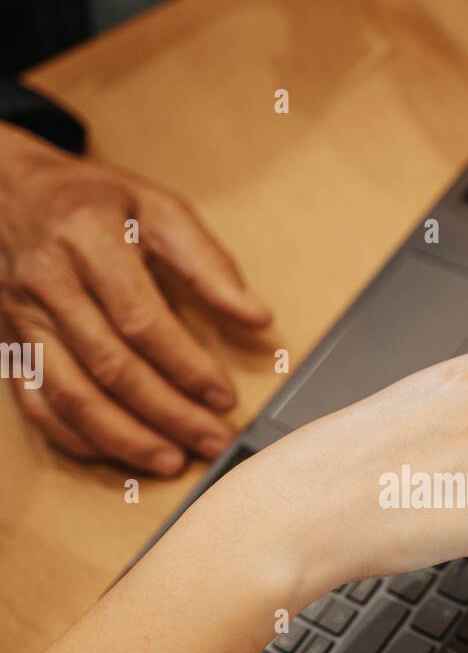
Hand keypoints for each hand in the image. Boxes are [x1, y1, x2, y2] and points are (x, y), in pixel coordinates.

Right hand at [0, 122, 270, 473]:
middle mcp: (50, 283)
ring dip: (124, 438)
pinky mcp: (11, 345)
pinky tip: (114, 454)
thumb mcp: (156, 207)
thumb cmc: (92, 200)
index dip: (187, 366)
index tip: (224, 397)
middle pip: (112, 367)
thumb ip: (208, 262)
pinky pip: (37, 404)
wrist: (7, 191)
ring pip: (73, 395)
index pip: (142, 321)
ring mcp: (23, 319)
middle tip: (212, 442)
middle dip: (168, 414)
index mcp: (90, 241)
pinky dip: (74, 437)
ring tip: (171, 461)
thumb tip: (257, 317)